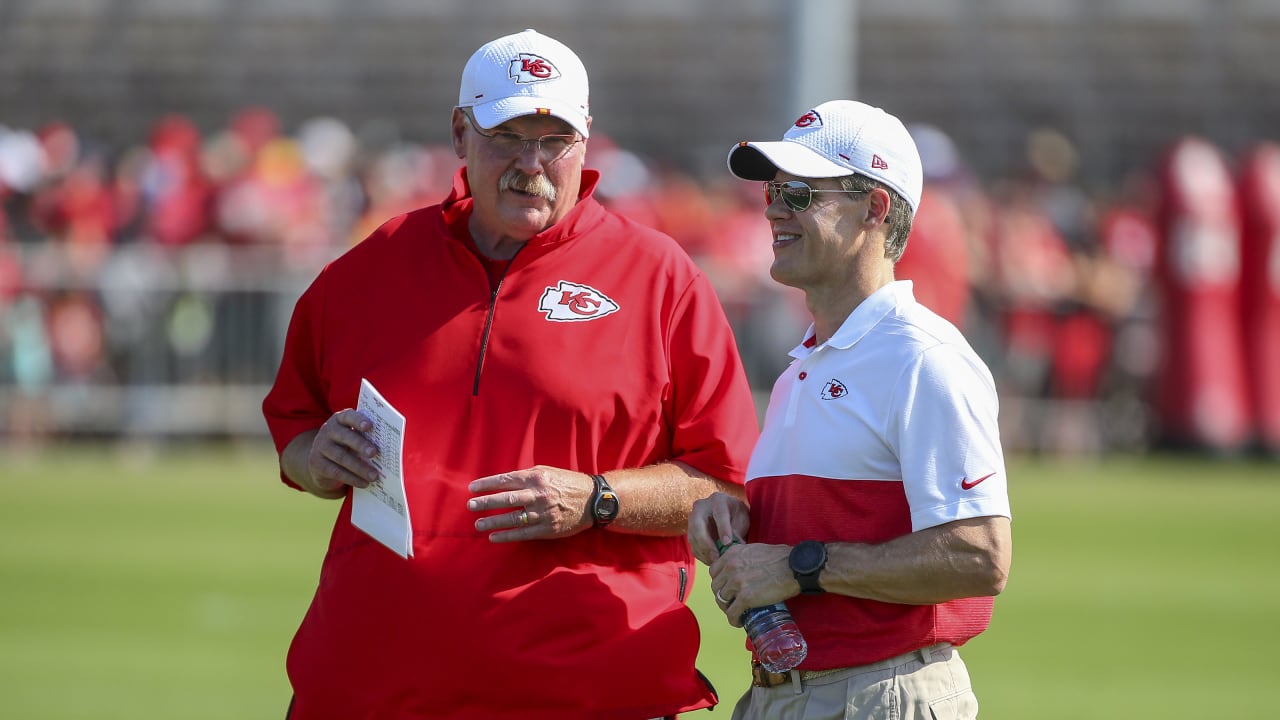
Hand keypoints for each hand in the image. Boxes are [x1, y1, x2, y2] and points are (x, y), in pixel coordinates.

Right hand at [305, 409, 379, 494]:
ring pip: (341, 457)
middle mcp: (328, 431)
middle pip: (345, 437)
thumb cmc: (346, 445)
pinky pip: (336, 472)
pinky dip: (352, 478)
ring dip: (359, 467)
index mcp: (340, 420)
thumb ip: (366, 438)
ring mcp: (320, 447)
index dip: (358, 420)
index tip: (369, 426)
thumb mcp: (353, 438)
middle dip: (360, 445)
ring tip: (374, 475)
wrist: (322, 461)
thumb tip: (387, 448)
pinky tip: (364, 483)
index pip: (348, 416)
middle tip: (374, 453)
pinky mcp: (317, 464)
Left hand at [467, 465, 593, 541]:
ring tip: (478, 524)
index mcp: (537, 477)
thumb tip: (502, 482)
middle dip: (485, 503)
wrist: (593, 500)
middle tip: (471, 505)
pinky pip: (523, 533)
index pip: (506, 480)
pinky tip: (494, 537)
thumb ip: (526, 476)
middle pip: (506, 500)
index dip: (487, 484)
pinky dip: (506, 536)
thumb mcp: (548, 472)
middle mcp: (538, 494)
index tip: (472, 488)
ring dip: (493, 522)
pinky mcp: (548, 529)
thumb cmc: (567, 483)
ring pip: (512, 518)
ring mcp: (543, 513)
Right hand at [688, 492, 749, 565]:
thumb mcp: (742, 518)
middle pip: (698, 525)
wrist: (728, 513)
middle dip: (706, 543)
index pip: (719, 513)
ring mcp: (693, 518)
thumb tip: (734, 547)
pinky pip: (692, 545)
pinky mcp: (690, 531)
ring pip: (693, 536)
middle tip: (716, 557)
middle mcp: (701, 507)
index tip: (727, 543)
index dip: (723, 529)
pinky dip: (701, 554)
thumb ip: (738, 530)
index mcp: (718, 499)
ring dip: (703, 552)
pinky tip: (711, 561)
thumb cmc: (737, 515)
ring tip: (715, 562)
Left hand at [708, 542, 793, 626]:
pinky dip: (734, 620)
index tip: (727, 588)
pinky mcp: (746, 598)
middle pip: (716, 587)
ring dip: (727, 608)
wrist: (796, 566)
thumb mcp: (755, 550)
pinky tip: (739, 622)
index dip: (720, 582)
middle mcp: (731, 566)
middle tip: (732, 602)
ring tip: (736, 612)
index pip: (714, 571)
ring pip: (721, 600)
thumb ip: (742, 557)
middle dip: (722, 596)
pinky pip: (732, 613)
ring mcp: (737, 582)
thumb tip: (740, 568)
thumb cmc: (782, 558)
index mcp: (732, 554)